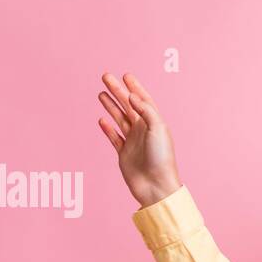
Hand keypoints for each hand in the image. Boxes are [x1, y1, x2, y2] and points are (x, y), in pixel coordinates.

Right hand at [96, 72, 182, 208]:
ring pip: (119, 119)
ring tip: (101, 93)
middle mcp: (143, 131)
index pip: (143, 100)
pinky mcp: (124, 154)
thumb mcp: (157, 129)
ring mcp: (133, 142)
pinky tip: (101, 119)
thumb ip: (145, 110)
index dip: (135, 87)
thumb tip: (132, 96)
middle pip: (128, 106)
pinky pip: (114, 137)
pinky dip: (108, 128)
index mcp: (154, 123)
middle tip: (105, 76)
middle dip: (117, 91)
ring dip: (110, 106)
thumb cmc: (161, 158)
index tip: (125, 75)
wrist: (156, 186)